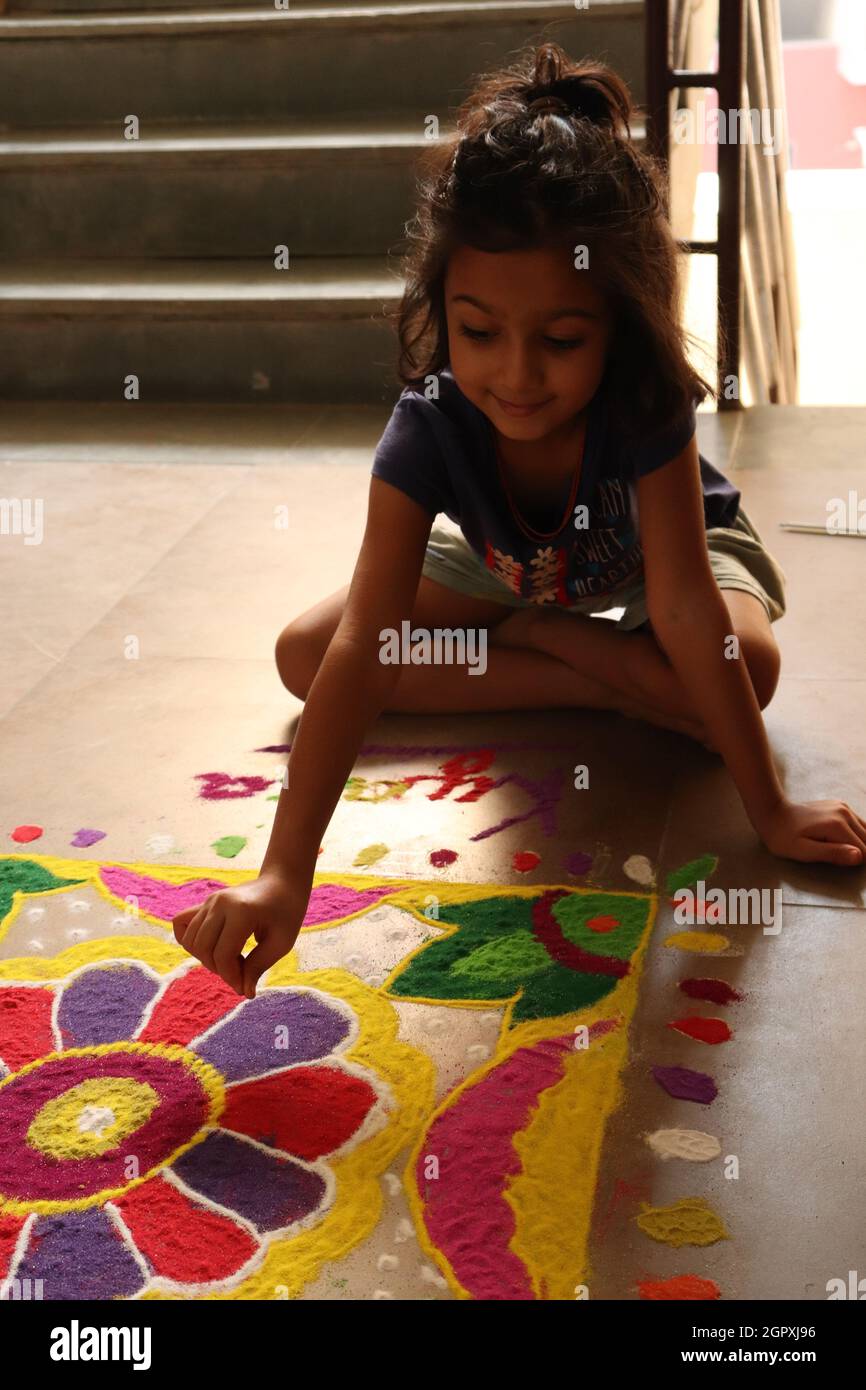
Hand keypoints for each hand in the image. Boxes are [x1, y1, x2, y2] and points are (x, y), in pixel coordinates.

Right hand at [172, 871, 310, 997]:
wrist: (282, 883)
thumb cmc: (287, 913)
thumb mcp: (281, 943)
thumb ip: (258, 967)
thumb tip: (243, 993)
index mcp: (241, 911)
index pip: (222, 955)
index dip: (231, 977)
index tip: (245, 988)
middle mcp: (220, 903)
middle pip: (202, 949)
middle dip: (219, 970)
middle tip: (242, 972)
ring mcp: (210, 901)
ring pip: (189, 940)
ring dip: (206, 958)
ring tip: (232, 959)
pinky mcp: (205, 902)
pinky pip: (181, 924)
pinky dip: (191, 941)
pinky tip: (213, 946)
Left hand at [756, 799, 865, 865]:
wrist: (773, 813)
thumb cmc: (783, 837)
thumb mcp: (804, 851)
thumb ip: (832, 854)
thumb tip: (859, 856)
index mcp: (837, 825)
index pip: (864, 852)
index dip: (854, 863)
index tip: (838, 863)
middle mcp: (844, 813)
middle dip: (858, 854)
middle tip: (833, 855)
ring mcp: (843, 807)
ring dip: (858, 844)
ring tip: (835, 848)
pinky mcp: (841, 806)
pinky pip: (859, 824)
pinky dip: (855, 835)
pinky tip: (839, 840)